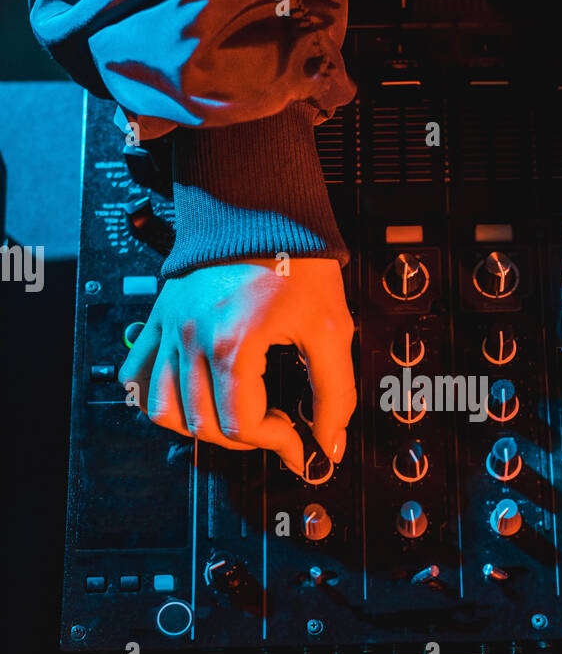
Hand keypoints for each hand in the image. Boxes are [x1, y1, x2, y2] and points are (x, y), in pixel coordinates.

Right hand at [118, 258, 355, 472]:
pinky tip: (190, 398)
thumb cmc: (299, 262)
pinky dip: (156, 398)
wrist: (262, 209)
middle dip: (246, 439)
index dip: (278, 444)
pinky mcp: (159, 319)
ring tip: (233, 416)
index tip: (299, 442)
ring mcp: (170, 330)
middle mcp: (192, 340)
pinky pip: (136, 376)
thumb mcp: (332, 329)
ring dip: (201, 427)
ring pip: (163, 410)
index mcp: (233, 344)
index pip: (242, 426)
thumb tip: (329, 443)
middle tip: (274, 426)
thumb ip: (334, 393)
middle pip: (204, 426)